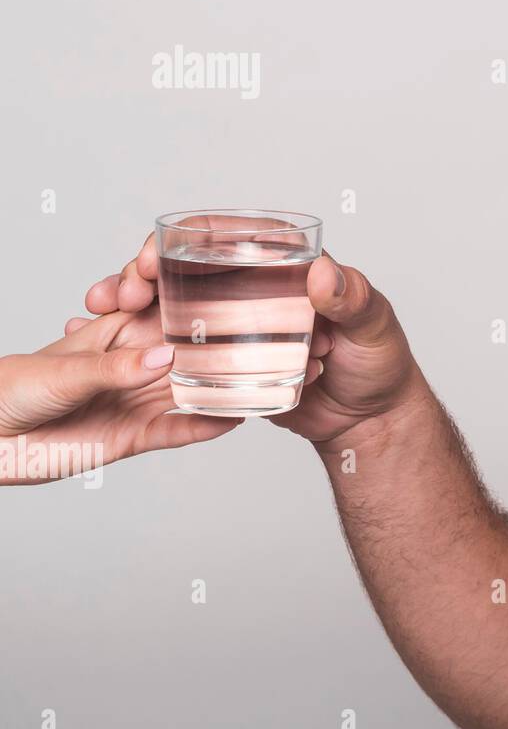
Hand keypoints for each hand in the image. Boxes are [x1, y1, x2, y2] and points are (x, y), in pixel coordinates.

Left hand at [0, 313, 242, 483]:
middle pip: (186, 355)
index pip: (164, 311)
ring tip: (258, 383)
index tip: (232, 291)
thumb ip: (116, 368)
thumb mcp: (64, 370)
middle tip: (262, 344)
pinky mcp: (132, 437)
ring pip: (188, 393)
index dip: (196, 301)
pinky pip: (174, 431)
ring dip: (219, 390)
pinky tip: (229, 420)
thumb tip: (166, 358)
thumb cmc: (11, 389)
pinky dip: (201, 427)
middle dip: (220, 350)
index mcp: (116, 333)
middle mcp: (133, 366)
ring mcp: (135, 401)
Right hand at [85, 236, 425, 449]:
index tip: (150, 256)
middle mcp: (256, 288)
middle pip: (186, 266)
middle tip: (122, 292)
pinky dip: (140, 342)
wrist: (369, 421)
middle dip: (141, 269)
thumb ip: (355, 301)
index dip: (182, 236)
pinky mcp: (227, 361)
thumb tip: (323, 272)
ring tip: (100, 311)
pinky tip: (104, 343)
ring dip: (130, 300)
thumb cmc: (382, 366)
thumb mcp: (376, 328)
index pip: (226, 236)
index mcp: (289, 265)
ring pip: (171, 302)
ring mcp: (237, 324)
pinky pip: (177, 346)